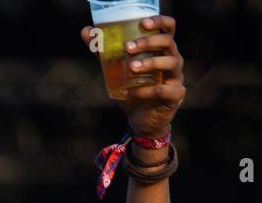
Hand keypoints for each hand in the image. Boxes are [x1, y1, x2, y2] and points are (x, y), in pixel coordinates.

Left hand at [83, 16, 184, 138]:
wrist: (140, 121)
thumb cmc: (132, 89)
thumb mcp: (115, 69)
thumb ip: (103, 52)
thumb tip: (85, 32)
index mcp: (162, 50)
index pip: (168, 28)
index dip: (159, 22)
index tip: (143, 23)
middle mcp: (173, 60)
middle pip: (168, 43)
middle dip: (148, 42)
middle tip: (128, 47)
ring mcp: (176, 77)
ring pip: (170, 63)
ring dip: (150, 63)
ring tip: (131, 67)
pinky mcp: (175, 95)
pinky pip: (162, 90)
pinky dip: (145, 91)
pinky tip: (129, 93)